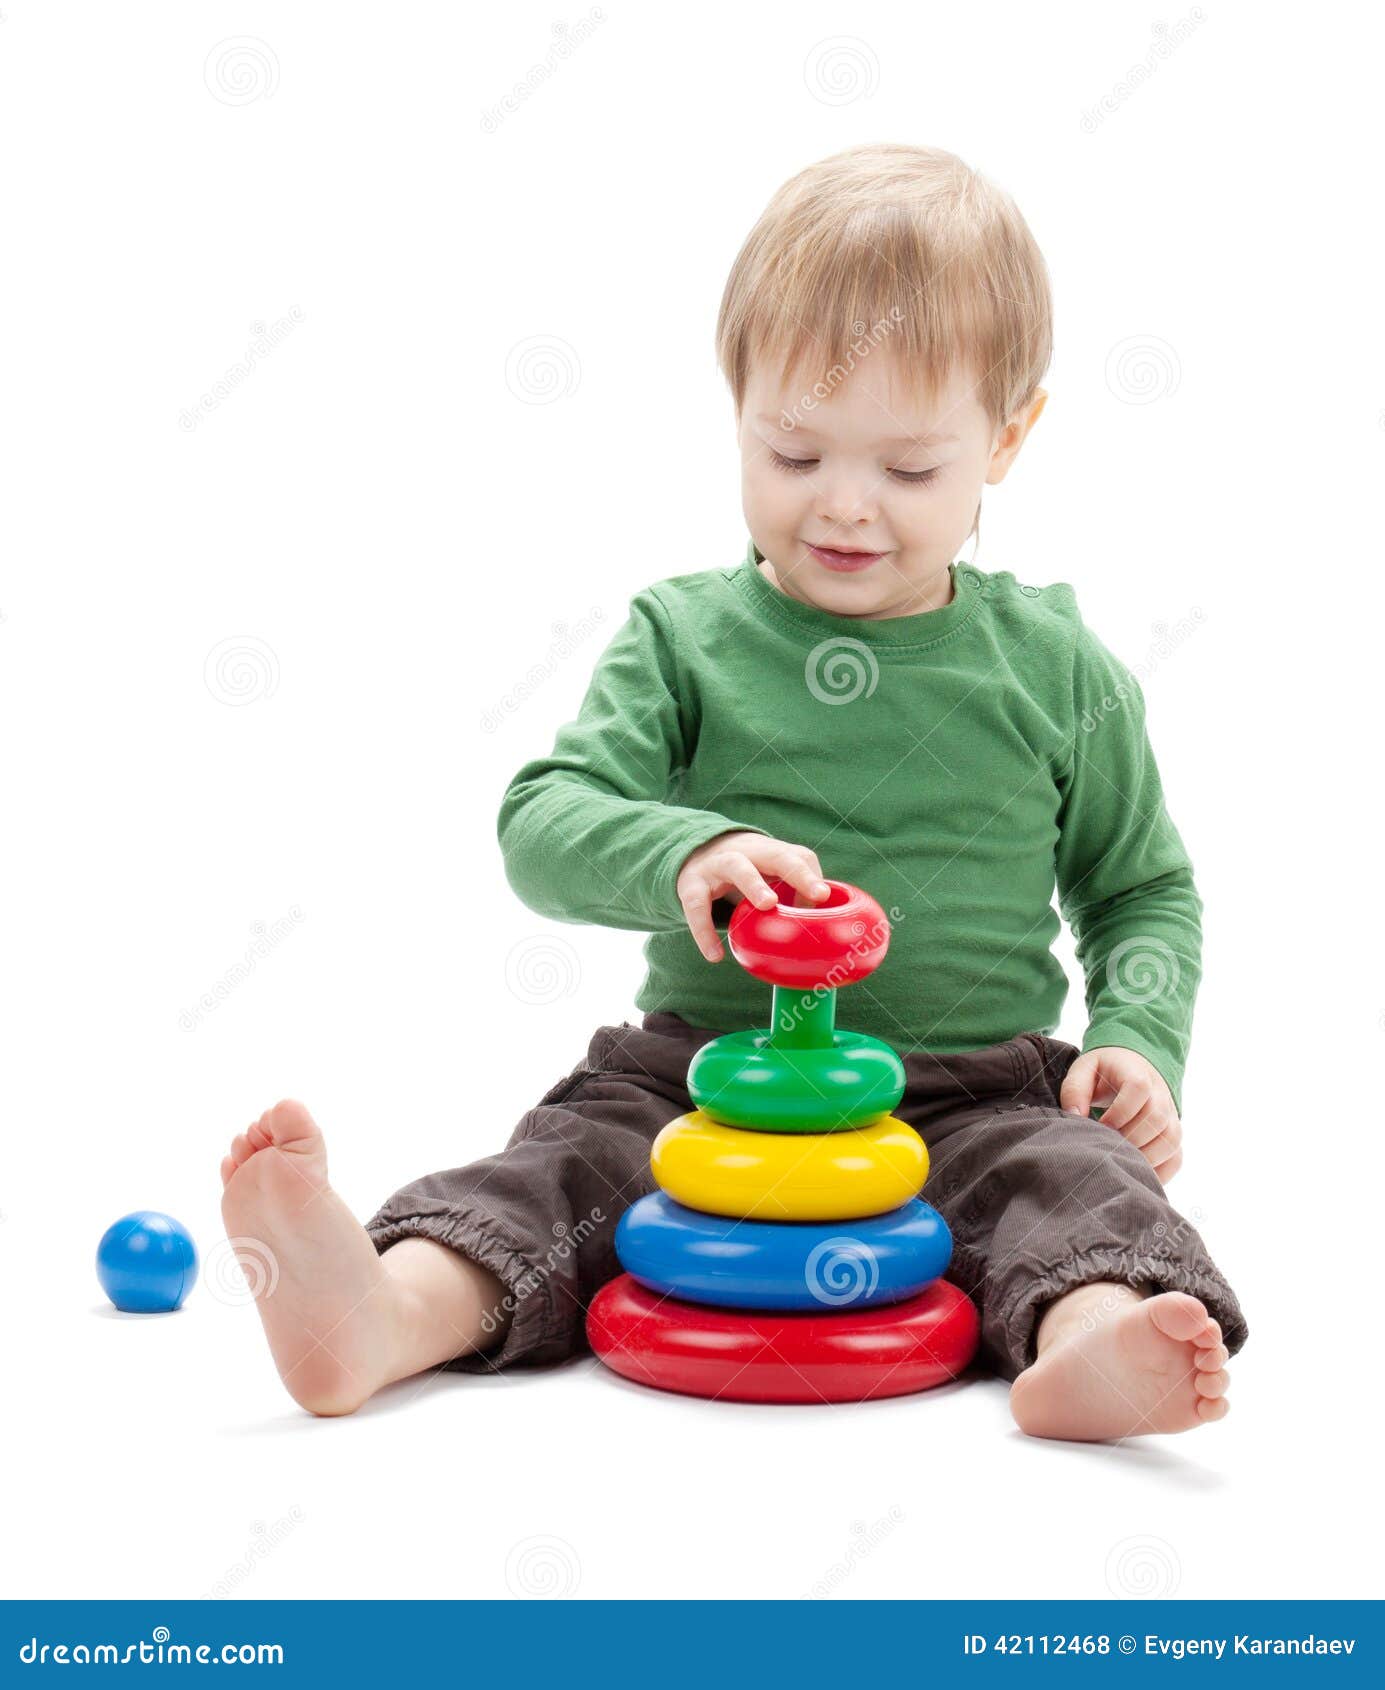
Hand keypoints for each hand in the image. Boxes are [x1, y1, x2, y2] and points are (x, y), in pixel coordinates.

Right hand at [676, 831, 830, 962]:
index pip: (796, 857)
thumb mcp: (765, 877)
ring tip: (768, 905)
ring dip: (754, 884)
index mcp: (769, 853)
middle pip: (774, 854)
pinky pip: (697, 906)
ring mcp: (717, 864)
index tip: (823, 896)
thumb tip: (815, 936)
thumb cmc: (743, 873)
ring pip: (736, 866)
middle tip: (815, 894)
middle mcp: (746, 853)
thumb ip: (791, 898)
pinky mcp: (691, 883)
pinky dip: (704, 931)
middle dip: (795, 872)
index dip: (810, 875)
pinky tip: (715, 955)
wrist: (692, 854)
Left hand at [1060, 1045, 1182, 1183]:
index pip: (1138, 1089)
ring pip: (1170, 1141)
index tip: (1101, 1126)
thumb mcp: (1084, 1070)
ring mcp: (1170, 1116)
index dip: (1120, 1111)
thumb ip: (1075, 1090)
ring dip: (1145, 1157)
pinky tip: (1136, 1174)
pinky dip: (1160, 1172)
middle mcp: (1160, 1094)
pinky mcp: (1172, 1135)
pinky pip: (1176, 1158)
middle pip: (1156, 1119)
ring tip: (1119, 1161)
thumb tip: (1074, 1116)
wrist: (1130, 1067)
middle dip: (1129, 1138)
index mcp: (1137, 1072)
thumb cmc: (1103, 1072)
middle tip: (1107, 1147)